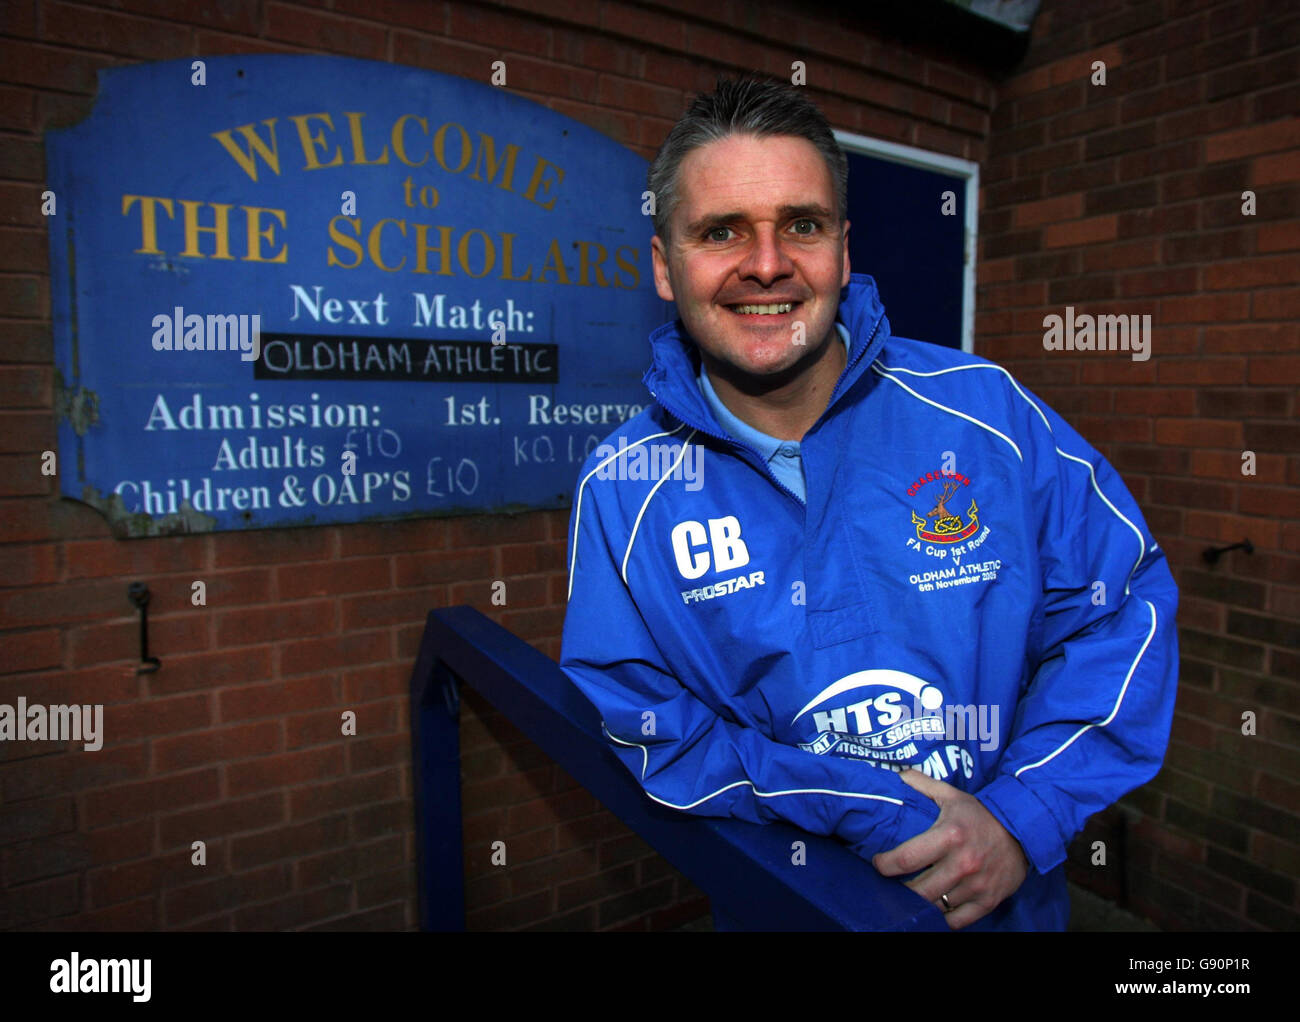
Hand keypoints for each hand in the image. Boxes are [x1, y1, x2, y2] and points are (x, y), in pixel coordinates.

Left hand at [871, 768, 1028, 929]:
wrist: (1024, 831)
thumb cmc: (981, 814)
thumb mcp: (952, 795)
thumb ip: (923, 785)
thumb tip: (898, 776)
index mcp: (950, 835)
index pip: (906, 859)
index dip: (884, 865)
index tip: (878, 863)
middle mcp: (963, 863)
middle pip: (918, 890)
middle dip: (900, 890)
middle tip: (893, 884)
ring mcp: (977, 885)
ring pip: (936, 906)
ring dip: (921, 902)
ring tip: (912, 894)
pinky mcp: (988, 901)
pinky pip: (957, 921)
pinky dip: (943, 917)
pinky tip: (935, 906)